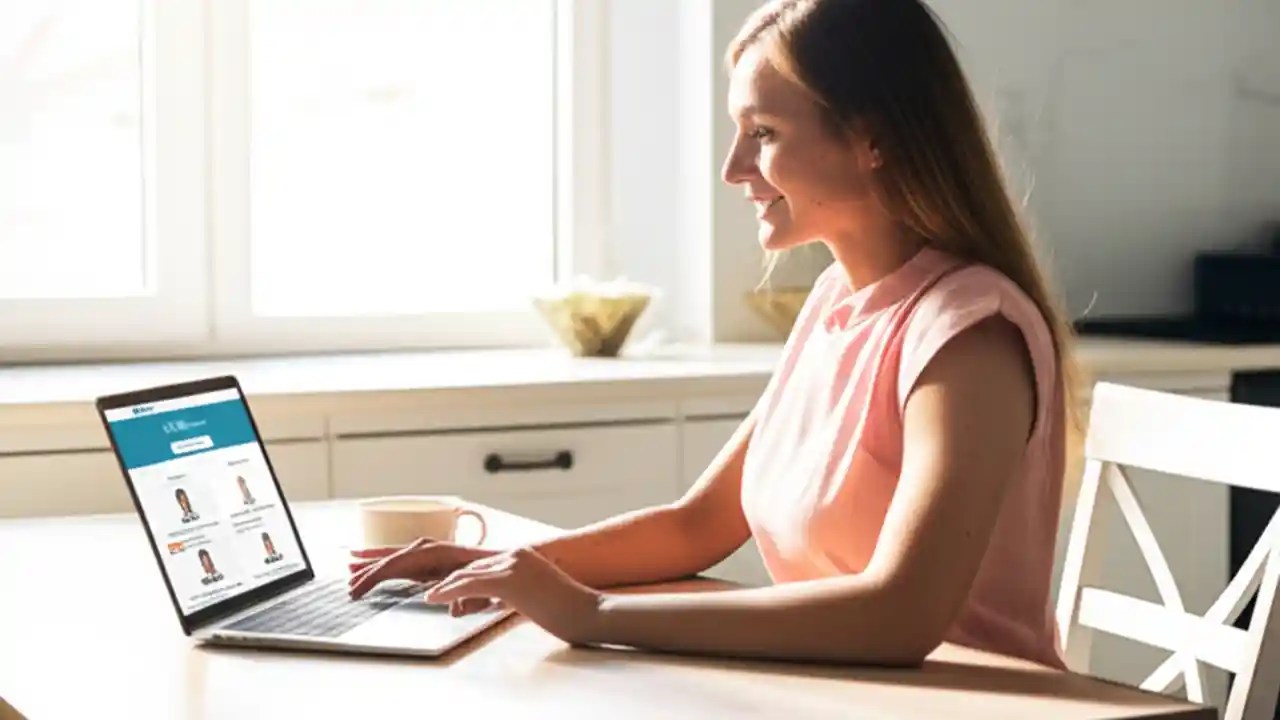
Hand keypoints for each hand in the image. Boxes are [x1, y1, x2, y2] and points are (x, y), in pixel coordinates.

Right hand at [347, 538, 495, 599]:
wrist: (518, 565)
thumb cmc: (503, 576)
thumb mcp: (487, 588)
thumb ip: (469, 596)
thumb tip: (450, 607)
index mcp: (442, 555)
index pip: (399, 562)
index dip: (375, 575)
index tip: (357, 590)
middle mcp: (436, 551)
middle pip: (395, 557)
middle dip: (370, 568)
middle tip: (348, 583)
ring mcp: (437, 555)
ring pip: (400, 556)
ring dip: (377, 560)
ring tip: (351, 564)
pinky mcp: (440, 563)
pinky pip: (410, 561)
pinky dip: (392, 560)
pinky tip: (380, 563)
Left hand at [426, 547, 602, 645]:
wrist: (588, 613)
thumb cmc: (568, 611)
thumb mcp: (534, 597)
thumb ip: (511, 595)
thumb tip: (489, 603)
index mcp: (523, 555)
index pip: (484, 566)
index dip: (463, 580)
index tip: (447, 591)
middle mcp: (516, 554)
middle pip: (473, 568)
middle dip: (451, 582)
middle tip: (433, 594)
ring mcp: (512, 565)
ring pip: (467, 575)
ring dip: (445, 587)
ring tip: (430, 596)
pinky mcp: (508, 580)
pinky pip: (469, 585)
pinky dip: (448, 591)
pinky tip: (435, 598)